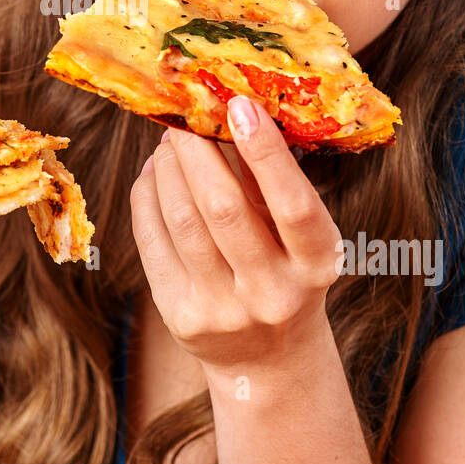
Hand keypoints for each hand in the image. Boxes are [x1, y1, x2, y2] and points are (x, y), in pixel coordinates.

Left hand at [129, 95, 340, 373]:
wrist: (267, 359)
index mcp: (316, 265)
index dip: (265, 153)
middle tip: (184, 113)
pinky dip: (148, 197)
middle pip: (223, 208)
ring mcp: (223, 311)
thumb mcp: (300, 237)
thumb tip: (233, 108)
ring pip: (182, 220)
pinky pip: (153, 241)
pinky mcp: (180, 318)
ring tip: (169, 140)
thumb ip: (273, 182)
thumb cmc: (286, 273)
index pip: (293, 204)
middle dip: (197, 150)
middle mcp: (272, 293)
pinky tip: (154, 174)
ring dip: (168, 168)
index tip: (240, 104)